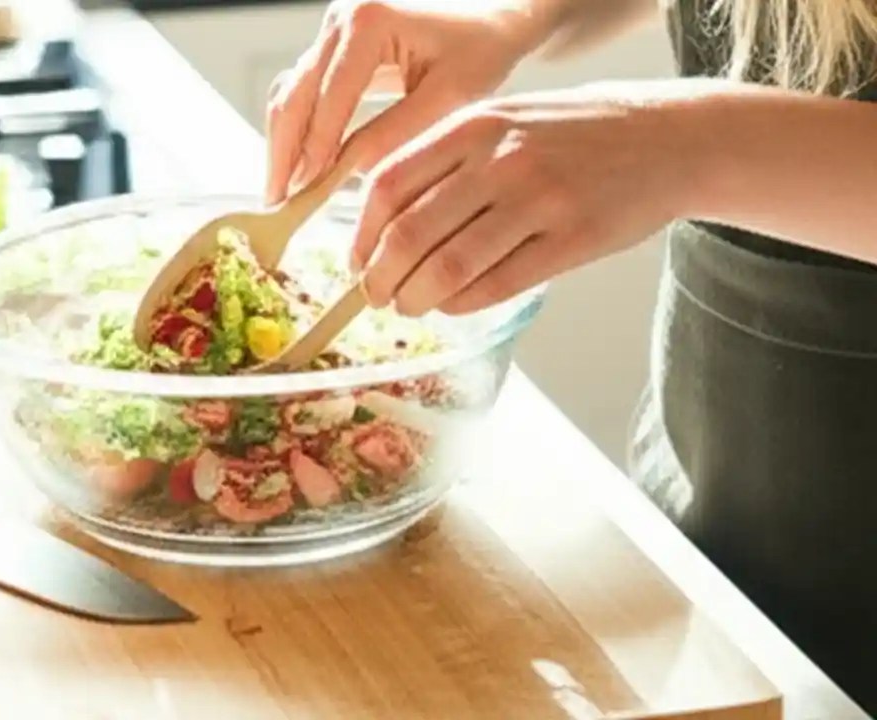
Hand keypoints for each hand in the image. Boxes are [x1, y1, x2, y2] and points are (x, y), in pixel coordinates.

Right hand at [264, 0, 550, 203]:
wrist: (494, 16)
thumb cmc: (482, 48)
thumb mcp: (449, 96)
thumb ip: (398, 133)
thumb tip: (348, 175)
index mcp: (368, 21)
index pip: (329, 96)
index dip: (314, 149)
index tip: (303, 194)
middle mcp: (340, 19)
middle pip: (294, 95)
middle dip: (284, 153)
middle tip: (278, 203)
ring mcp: (332, 32)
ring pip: (290, 95)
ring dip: (283, 145)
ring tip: (282, 194)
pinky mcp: (333, 48)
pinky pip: (304, 93)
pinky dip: (298, 132)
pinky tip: (300, 170)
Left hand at [354, 80, 705, 315]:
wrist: (668, 138)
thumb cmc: (572, 134)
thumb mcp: (504, 122)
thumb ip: (445, 159)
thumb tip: (380, 222)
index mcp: (475, 125)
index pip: (388, 186)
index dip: (362, 235)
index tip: (358, 261)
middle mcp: (502, 159)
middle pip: (410, 234)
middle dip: (381, 278)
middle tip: (377, 297)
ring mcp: (539, 200)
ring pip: (448, 267)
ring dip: (417, 298)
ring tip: (410, 306)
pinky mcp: (573, 239)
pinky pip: (497, 284)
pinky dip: (462, 303)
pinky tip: (454, 305)